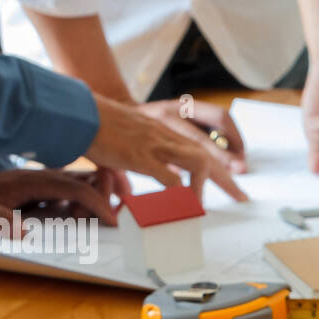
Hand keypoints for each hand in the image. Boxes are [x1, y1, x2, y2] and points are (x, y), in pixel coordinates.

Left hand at [0, 168, 117, 236]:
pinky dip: (94, 195)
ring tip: (93, 218)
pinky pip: (81, 185)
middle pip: (90, 176)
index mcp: (35, 181)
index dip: (97, 203)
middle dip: (103, 196)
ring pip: (88, 178)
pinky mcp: (51, 185)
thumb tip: (22, 233)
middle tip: (96, 220)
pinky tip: (88, 213)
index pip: (77, 187)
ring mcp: (50, 179)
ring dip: (99, 195)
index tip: (112, 221)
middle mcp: (47, 176)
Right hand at [85, 95, 247, 201]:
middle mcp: (166, 132)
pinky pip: (170, 179)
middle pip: (208, 153)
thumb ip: (129, 167)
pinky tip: (181, 206)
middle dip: (226, 177)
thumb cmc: (96, 126)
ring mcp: (155, 143)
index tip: (232, 174)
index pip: (203, 140)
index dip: (221, 158)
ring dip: (205, 186)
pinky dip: (179, 195)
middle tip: (241, 197)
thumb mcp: (122, 143)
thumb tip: (125, 193)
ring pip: (197, 161)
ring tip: (206, 205)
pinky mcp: (141, 157)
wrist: (77, 112)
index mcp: (165, 125)